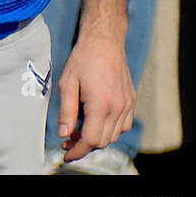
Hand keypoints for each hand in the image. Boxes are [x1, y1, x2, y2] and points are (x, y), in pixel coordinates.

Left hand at [56, 33, 135, 161]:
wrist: (105, 41)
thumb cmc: (83, 59)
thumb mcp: (67, 83)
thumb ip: (66, 111)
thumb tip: (64, 134)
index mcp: (101, 105)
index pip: (91, 140)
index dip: (77, 151)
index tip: (66, 154)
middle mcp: (118, 108)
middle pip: (102, 141)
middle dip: (84, 145)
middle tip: (68, 139)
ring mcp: (127, 105)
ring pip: (114, 135)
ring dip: (97, 137)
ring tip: (79, 127)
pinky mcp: (131, 101)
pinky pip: (123, 125)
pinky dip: (110, 128)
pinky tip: (96, 119)